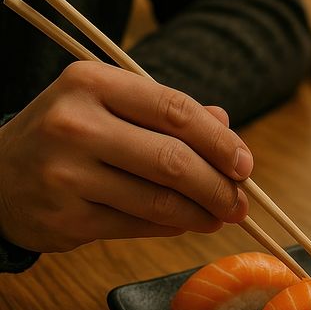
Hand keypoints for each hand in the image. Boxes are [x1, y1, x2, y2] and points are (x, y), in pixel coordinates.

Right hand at [0, 61, 253, 251]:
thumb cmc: (69, 135)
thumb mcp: (108, 105)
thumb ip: (167, 111)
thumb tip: (227, 124)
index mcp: (91, 83)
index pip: (176, 110)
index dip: (220, 141)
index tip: (245, 164)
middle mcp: (74, 125)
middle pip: (174, 160)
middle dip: (219, 185)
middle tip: (241, 201)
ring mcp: (66, 174)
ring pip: (160, 200)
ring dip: (202, 212)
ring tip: (222, 216)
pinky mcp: (65, 218)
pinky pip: (139, 225)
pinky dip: (172, 227)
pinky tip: (186, 222)